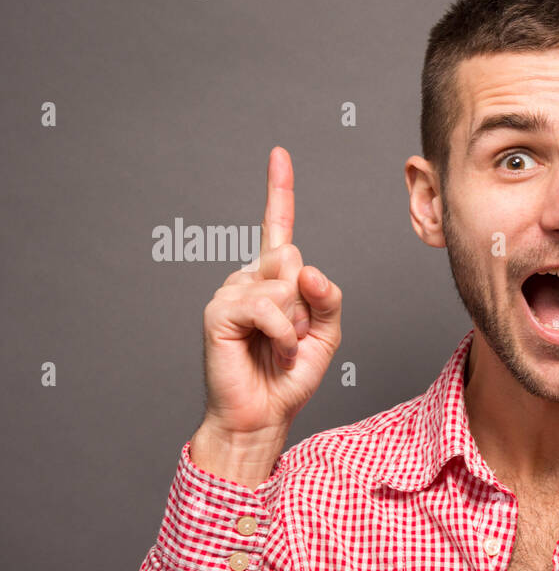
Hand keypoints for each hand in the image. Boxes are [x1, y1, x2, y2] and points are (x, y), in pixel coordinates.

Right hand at [198, 146, 342, 445]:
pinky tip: (274, 351)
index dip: (279, 190)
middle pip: (293, 259)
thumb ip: (326, 297)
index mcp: (274, 280)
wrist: (263, 415)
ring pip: (284, 285)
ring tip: (280, 348)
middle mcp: (249, 279)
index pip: (278, 228)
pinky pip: (269, 307)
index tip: (279, 154)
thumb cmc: (289, 376)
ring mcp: (231, 293)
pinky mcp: (219, 312)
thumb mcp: (326, 334)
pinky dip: (284, 334)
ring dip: (297, 325)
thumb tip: (306, 268)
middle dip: (308, 304)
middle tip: (294, 336)